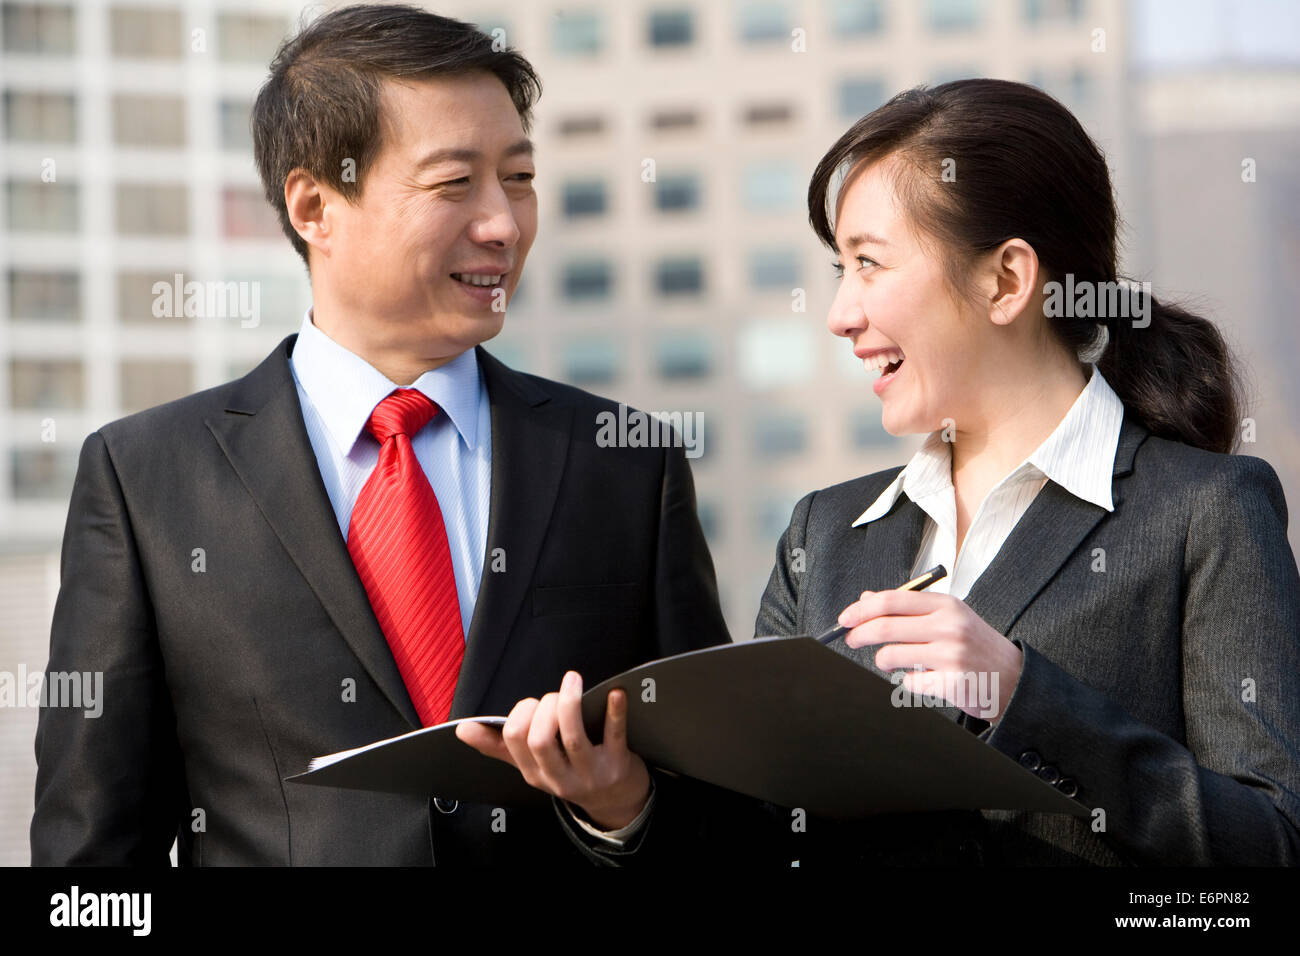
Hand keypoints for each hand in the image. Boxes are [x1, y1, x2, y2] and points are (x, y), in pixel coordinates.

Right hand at [454, 670, 651, 828]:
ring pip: (573, 738)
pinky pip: (615, 736)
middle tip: (553, 696)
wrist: (616, 801)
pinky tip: (615, 694)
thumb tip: (463, 729)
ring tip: (571, 680)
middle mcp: (559, 776)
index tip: (532, 704)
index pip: (514, 740)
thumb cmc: (571, 773)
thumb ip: (500, 746)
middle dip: (543, 709)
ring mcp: (589, 772)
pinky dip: (615, 713)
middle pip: (540, 740)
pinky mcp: (618, 764)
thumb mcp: (533, 766)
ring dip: (570, 703)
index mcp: (534, 772)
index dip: (521, 713)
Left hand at [838, 589, 1022, 722]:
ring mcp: (952, 655)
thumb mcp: (948, 617)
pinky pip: (908, 682)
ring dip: (884, 661)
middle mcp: (950, 626)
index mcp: (947, 605)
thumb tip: (866, 599)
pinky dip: (908, 681)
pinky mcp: (952, 683)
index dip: (861, 609)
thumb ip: (909, 608)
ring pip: (890, 656)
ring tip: (895, 661)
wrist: (1014, 679)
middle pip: (885, 627)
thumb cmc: (974, 646)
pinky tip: (925, 678)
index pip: (892, 600)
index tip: (845, 619)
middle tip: (851, 639)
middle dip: (859, 634)